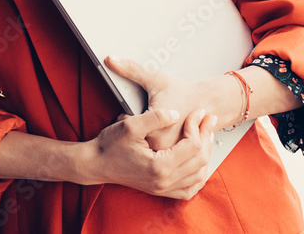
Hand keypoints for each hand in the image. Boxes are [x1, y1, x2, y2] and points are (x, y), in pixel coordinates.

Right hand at [85, 106, 216, 199]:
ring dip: (206, 154)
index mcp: (159, 166)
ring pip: (200, 175)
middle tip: (207, 119)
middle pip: (200, 160)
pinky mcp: (161, 190)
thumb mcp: (130, 125)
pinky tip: (199, 162)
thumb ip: (155, 118)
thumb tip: (177, 114)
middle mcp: (164, 181)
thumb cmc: (110, 144)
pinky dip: (199, 175)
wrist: (96, 163)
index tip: (199, 112)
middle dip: (206, 136)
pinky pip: (190, 189)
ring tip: (205, 135)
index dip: (198, 126)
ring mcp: (163, 189)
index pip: (192, 146)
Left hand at [105, 56, 212, 150]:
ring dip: (142, 137)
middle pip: (134, 138)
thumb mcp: (154, 79)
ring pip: (142, 147)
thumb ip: (130, 69)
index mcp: (155, 128)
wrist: (206, 103)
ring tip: (150, 126)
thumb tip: (110, 59)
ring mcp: (168, 153)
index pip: (126, 126)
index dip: (124, 117)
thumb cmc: (180, 91)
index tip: (130, 110)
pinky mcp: (173, 155)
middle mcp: (162, 145)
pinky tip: (158, 132)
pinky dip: (151, 141)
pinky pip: (153, 151)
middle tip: (142, 116)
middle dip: (133, 128)